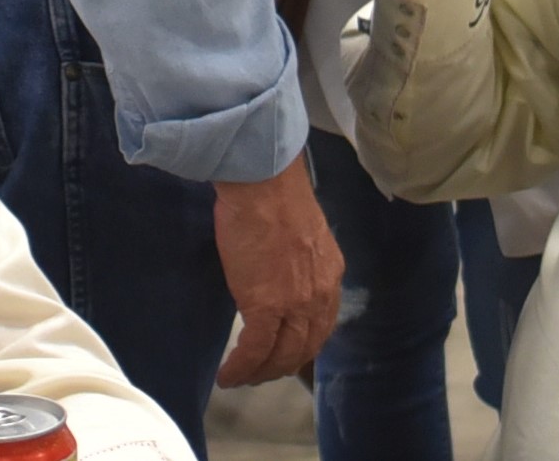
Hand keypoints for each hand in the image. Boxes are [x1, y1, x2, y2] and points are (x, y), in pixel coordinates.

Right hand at [212, 155, 343, 386]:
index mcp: (330, 272)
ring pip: (281, 356)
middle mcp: (321, 293)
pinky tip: (228, 375)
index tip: (285, 353)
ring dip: (260, 372)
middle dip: (281, 365)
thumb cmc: (274, 195)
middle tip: (259, 371)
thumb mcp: (302, 234)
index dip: (303, 345)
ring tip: (241, 376)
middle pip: (304, 348)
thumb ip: (300, 262)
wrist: (263, 182)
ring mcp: (296, 303)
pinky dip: (240, 369)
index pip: (322, 324)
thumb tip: (281, 275)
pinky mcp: (266, 307)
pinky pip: (254, 351)